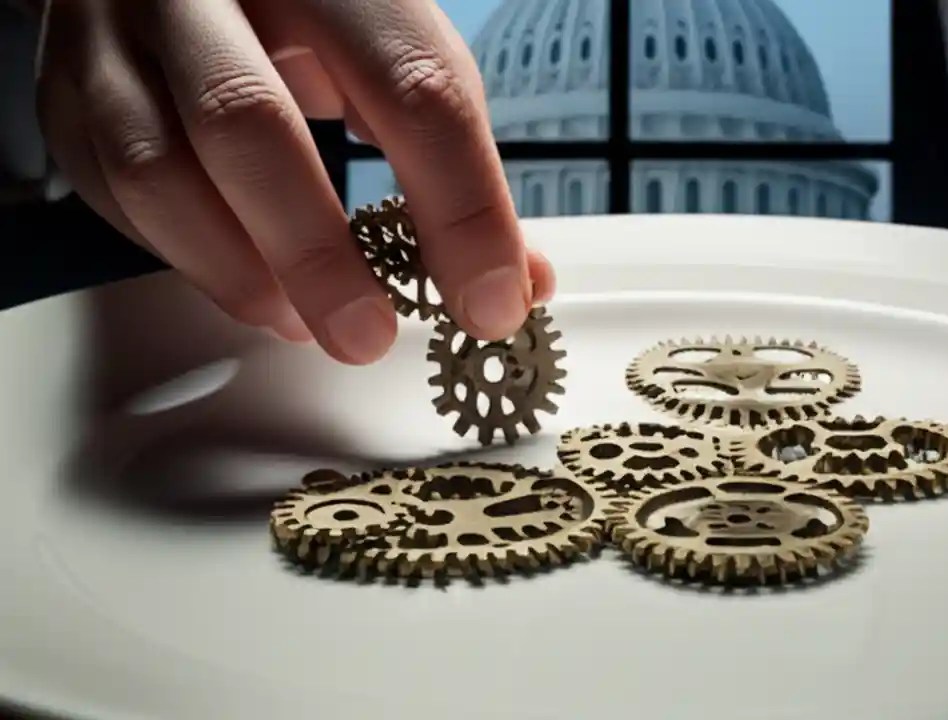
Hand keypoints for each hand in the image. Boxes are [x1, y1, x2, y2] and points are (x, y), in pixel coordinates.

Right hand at [34, 0, 554, 363]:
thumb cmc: (310, 10)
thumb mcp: (396, 50)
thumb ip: (452, 159)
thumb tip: (515, 280)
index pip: (413, 87)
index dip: (461, 208)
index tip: (490, 301)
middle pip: (250, 123)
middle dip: (318, 256)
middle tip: (369, 337)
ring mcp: (121, 33)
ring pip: (159, 167)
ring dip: (241, 271)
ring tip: (306, 323)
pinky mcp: (71, 88)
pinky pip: (114, 192)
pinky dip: (188, 257)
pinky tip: (249, 285)